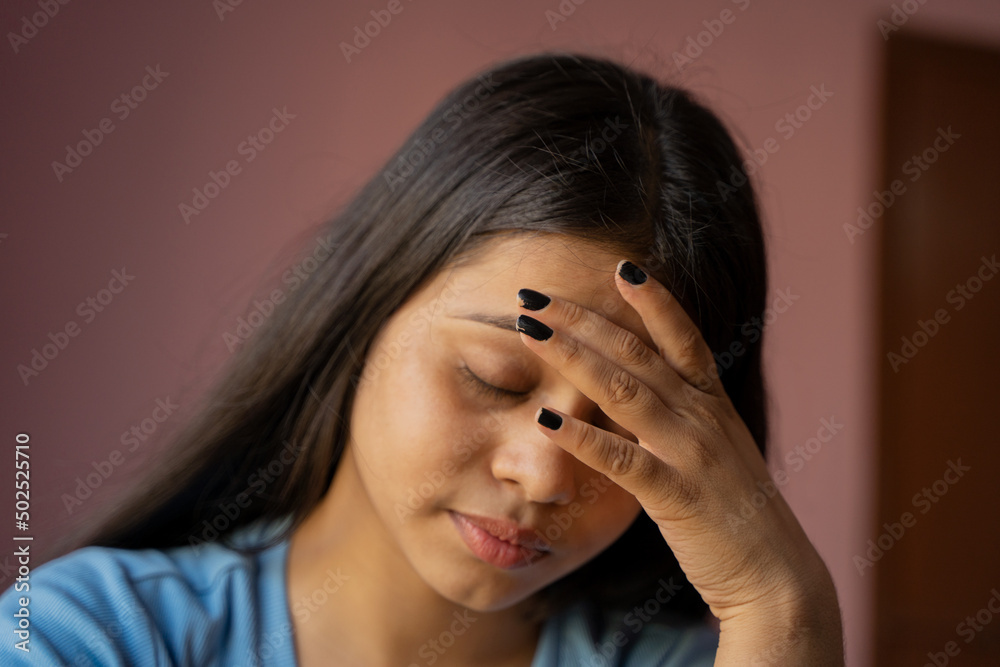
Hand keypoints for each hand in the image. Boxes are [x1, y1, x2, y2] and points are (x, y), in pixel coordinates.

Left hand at [515, 260, 843, 664]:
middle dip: (583, 318)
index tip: (621, 267)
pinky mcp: (678, 496)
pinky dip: (584, 438)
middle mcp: (703, 418)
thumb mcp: (716, 452)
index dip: (653, 299)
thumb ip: (683, 418)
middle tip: (535, 295)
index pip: (682, 336)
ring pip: (626, 391)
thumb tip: (641, 392)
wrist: (776, 577)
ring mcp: (692, 454)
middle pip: (637, 352)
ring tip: (530, 331)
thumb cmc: (736, 516)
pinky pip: (623, 460)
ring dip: (573, 358)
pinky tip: (547, 422)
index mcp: (712, 405)